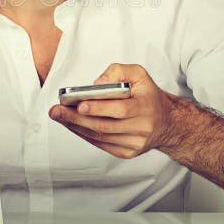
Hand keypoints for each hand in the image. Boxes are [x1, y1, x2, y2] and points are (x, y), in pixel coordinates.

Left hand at [48, 63, 172, 158]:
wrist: (167, 122)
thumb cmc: (148, 95)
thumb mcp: (139, 74)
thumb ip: (118, 71)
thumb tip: (97, 83)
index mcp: (146, 106)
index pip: (120, 109)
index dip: (99, 108)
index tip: (79, 104)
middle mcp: (142, 127)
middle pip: (105, 125)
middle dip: (77, 118)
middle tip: (56, 111)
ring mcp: (135, 143)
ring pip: (101, 136)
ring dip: (76, 126)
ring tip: (59, 116)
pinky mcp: (128, 152)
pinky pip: (102, 144)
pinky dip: (84, 134)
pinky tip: (72, 125)